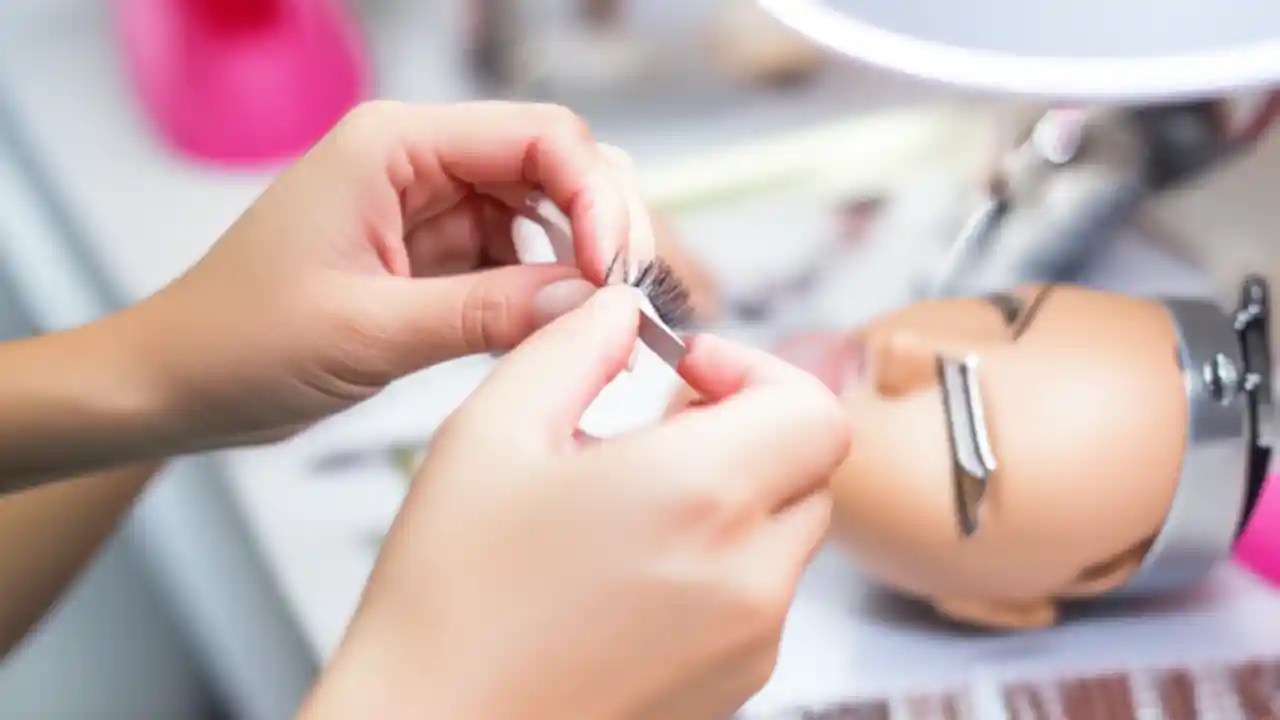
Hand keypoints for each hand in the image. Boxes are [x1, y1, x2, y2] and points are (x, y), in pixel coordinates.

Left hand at [135, 100, 650, 449]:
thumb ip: (485, 312)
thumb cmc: (238, 341)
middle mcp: (421, 162)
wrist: (179, 383)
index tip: (615, 270)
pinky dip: (553, 294)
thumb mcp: (367, 332)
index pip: (539, 136)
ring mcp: (433, 209)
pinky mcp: (438, 256)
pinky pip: (520, 261)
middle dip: (609, 222)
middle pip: (558, 164)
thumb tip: (590, 303)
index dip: (597, 196)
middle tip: (637, 297)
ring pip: (548, 213)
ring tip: (620, 321)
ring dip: (588, 262)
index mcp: (393, 144)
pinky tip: (571, 330)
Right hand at [303, 286, 849, 719]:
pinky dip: (718, 565)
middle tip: (657, 432)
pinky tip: (626, 570)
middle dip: (746, 431)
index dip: (758, 372)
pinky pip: (759, 599)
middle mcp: (748, 575)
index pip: (816, 410)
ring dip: (731, 500)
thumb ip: (575, 344)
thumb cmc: (450, 596)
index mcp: (701, 495)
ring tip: (628, 507)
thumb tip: (624, 308)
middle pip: (807, 468)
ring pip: (784, 534)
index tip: (689, 377)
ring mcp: (749, 643)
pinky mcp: (732, 689)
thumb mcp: (492, 431)